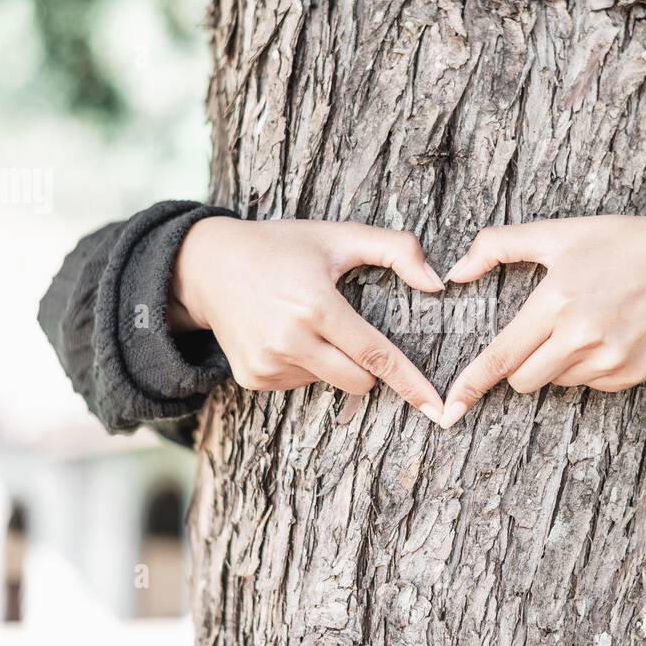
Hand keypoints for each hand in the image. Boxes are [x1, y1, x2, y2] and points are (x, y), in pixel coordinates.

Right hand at [171, 217, 447, 421]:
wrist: (207, 266)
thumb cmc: (280, 248)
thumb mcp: (337, 236)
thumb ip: (395, 249)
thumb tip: (438, 283)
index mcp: (315, 305)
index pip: (375, 354)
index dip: (410, 382)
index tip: (436, 408)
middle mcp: (289, 339)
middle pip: (358, 381)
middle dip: (369, 367)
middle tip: (350, 331)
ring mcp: (267, 363)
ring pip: (330, 383)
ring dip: (332, 362)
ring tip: (303, 321)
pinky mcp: (252, 378)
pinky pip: (300, 384)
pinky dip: (305, 366)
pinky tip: (284, 335)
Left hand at [438, 210, 645, 426]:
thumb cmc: (619, 243)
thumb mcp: (557, 234)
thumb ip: (497, 246)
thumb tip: (453, 272)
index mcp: (556, 301)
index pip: (501, 356)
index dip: (471, 384)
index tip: (451, 407)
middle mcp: (581, 336)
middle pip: (523, 380)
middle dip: (520, 365)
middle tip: (542, 331)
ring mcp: (609, 360)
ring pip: (555, 383)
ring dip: (555, 364)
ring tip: (583, 324)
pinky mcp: (631, 374)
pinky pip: (588, 386)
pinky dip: (586, 369)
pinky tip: (606, 336)